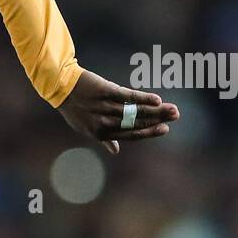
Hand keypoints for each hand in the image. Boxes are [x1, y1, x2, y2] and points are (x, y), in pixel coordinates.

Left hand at [58, 68, 179, 153]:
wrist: (61, 86)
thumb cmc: (75, 109)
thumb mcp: (86, 128)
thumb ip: (104, 138)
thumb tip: (115, 151)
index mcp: (100, 133)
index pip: (130, 134)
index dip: (148, 132)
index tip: (165, 129)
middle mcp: (103, 122)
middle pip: (135, 122)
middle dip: (158, 120)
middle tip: (176, 115)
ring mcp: (104, 107)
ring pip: (134, 111)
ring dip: (156, 110)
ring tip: (172, 109)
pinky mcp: (104, 91)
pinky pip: (126, 96)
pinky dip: (142, 98)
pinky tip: (156, 100)